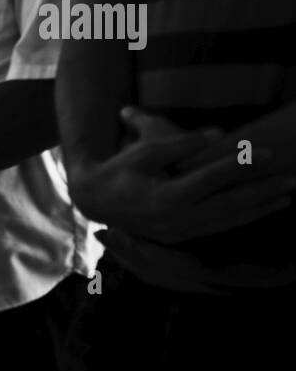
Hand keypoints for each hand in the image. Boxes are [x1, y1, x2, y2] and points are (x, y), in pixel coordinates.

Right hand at [71, 110, 295, 243]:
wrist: (94, 200)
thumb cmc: (119, 169)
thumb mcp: (145, 150)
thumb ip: (181, 142)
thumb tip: (218, 133)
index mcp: (166, 197)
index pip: (213, 178)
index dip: (242, 163)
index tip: (269, 152)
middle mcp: (176, 220)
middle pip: (230, 205)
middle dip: (263, 192)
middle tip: (293, 180)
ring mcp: (178, 232)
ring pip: (228, 221)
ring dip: (259, 208)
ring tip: (287, 195)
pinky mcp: (180, 237)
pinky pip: (218, 228)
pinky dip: (242, 218)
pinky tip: (261, 208)